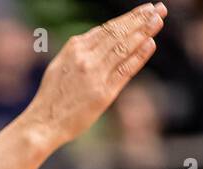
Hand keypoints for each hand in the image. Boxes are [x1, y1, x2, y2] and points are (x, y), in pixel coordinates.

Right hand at [22, 3, 167, 147]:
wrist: (43, 122)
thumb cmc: (52, 96)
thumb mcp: (61, 65)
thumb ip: (80, 51)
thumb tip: (99, 38)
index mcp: (74, 48)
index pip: (107, 28)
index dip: (128, 18)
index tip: (144, 9)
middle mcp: (85, 58)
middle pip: (118, 33)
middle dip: (140, 19)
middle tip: (158, 8)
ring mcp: (95, 75)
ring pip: (123, 47)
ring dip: (143, 32)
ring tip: (158, 20)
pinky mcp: (103, 93)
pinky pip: (125, 70)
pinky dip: (138, 56)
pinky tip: (150, 44)